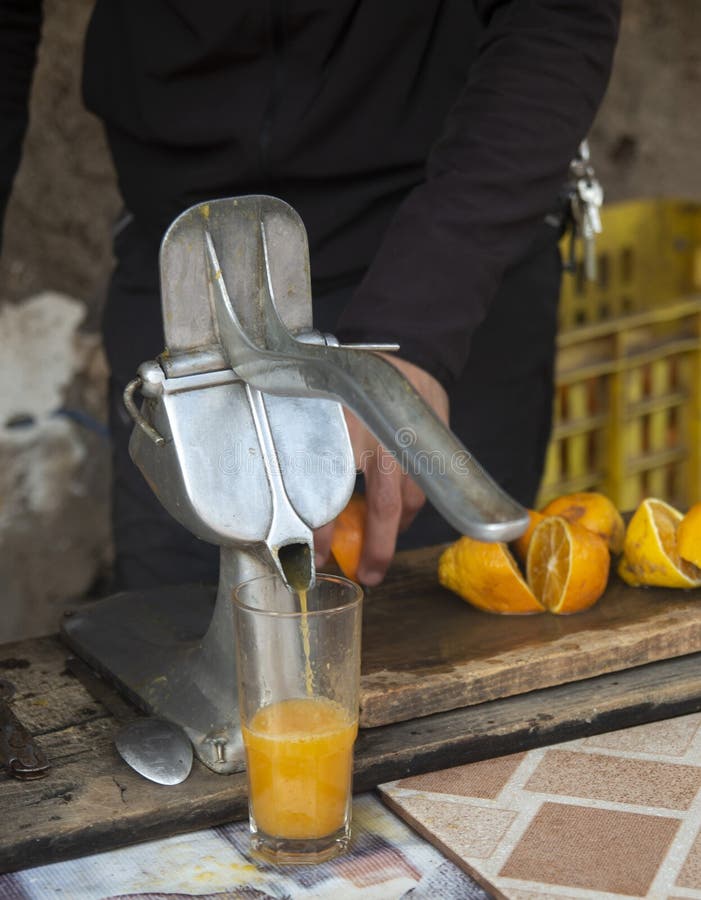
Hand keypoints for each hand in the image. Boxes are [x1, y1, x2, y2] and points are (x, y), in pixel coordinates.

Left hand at [314, 355, 448, 585]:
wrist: (409, 357)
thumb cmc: (357, 385)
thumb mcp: (325, 410)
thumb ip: (313, 451)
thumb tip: (293, 500)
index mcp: (349, 429)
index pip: (332, 490)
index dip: (324, 529)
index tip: (316, 555)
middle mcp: (385, 438)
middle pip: (384, 506)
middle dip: (376, 548)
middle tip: (368, 576)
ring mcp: (415, 442)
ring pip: (411, 501)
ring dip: (395, 529)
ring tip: (381, 546)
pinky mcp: (436, 447)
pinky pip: (424, 488)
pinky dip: (409, 508)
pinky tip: (399, 516)